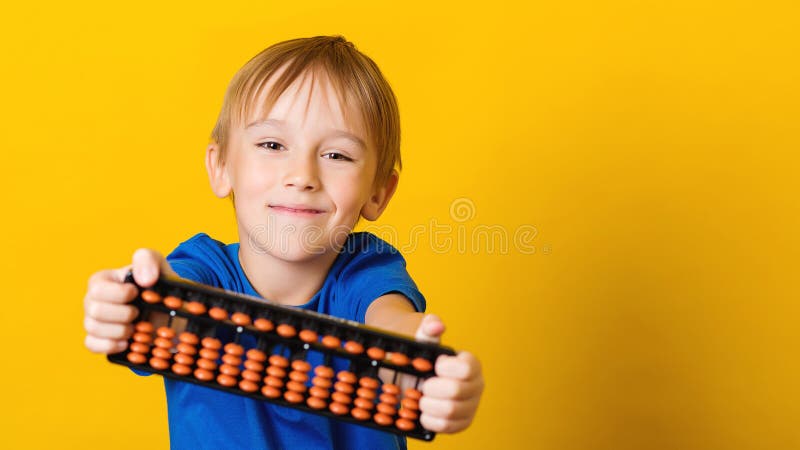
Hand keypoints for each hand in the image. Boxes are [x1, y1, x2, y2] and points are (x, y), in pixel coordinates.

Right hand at [83, 248, 174, 353]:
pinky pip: (92, 345)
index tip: (136, 293)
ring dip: (120, 331)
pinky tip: (126, 342)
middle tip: (138, 313)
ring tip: (135, 327)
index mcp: (102, 280)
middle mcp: (92, 300)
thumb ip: (148, 260)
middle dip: (123, 314)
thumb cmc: (156, 283)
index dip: (121, 294)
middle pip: (95, 311)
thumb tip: (144, 279)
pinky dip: (110, 345)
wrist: (163, 307)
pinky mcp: (96, 338)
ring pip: (93, 329)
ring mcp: (92, 319)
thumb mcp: (157, 264)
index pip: (98, 289)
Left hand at [415, 314, 483, 432]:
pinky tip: (425, 412)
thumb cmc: (423, 358)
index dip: (445, 368)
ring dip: (428, 404)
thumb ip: (428, 328)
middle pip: (456, 391)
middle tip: (423, 385)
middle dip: (432, 388)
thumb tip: (436, 325)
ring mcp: (472, 405)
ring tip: (422, 398)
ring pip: (451, 411)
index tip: (434, 366)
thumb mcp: (423, 340)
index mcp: (471, 364)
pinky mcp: (462, 423)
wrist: (416, 380)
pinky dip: (430, 420)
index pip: (466, 368)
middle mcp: (477, 385)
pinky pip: (446, 426)